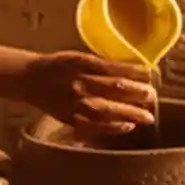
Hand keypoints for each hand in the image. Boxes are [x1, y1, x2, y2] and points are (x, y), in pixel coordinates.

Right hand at [21, 51, 155, 134]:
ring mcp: (75, 103)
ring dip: (131, 114)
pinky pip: (96, 126)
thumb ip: (102, 64)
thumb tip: (131, 71)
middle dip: (139, 94)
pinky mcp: (71, 118)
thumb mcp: (79, 56)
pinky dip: (114, 127)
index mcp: (82, 63)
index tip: (151, 75)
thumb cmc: (59, 66)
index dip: (135, 72)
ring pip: (109, 110)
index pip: (115, 68)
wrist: (31, 79)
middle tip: (153, 97)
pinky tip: (128, 126)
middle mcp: (80, 83)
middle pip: (116, 88)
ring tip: (148, 117)